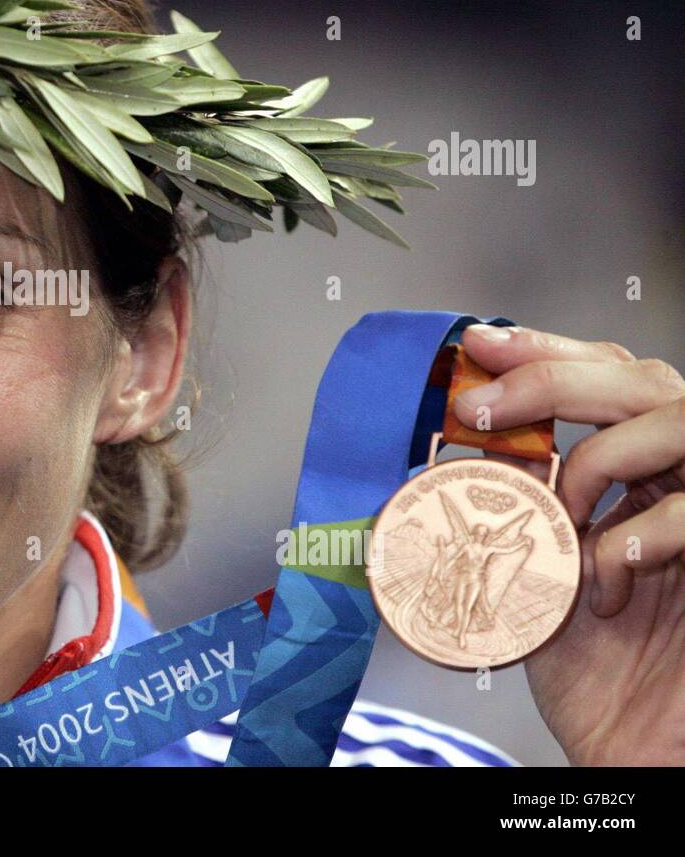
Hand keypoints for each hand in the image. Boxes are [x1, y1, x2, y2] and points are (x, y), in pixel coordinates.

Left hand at [453, 324, 684, 766]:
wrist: (640, 752)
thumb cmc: (596, 673)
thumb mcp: (530, 576)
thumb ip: (505, 511)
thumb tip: (438, 455)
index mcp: (640, 476)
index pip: (609, 376)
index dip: (548, 350)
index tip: (480, 346)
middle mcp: (683, 483)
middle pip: (648, 380)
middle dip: (558, 377)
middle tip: (485, 404)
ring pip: (682, 420)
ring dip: (602, 457)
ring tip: (563, 512)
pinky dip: (638, 536)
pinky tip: (605, 580)